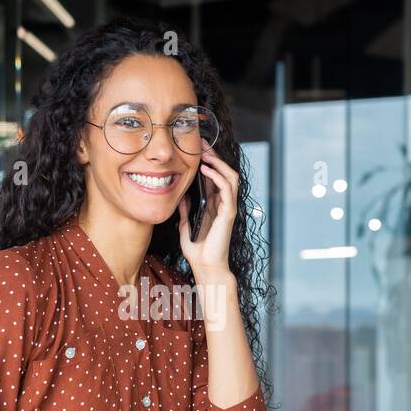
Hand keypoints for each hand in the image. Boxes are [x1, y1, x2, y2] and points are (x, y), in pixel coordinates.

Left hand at [178, 147, 237, 281]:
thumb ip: (185, 210)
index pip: (215, 177)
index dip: (208, 161)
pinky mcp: (229, 213)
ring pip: (230, 177)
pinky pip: (227, 189)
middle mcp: (223, 204)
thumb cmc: (197, 251)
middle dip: (214, 156)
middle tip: (202, 143)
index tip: (196, 148)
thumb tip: (180, 195)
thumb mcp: (185, 225)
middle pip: (224, 172)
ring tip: (205, 154)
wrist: (205, 267)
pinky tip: (206, 170)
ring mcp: (228, 207)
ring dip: (218, 163)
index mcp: (214, 205)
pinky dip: (218, 177)